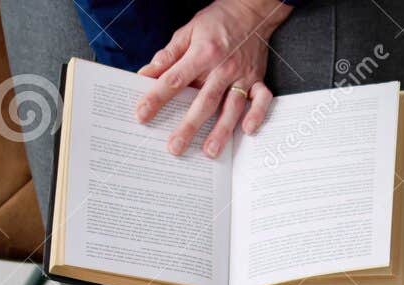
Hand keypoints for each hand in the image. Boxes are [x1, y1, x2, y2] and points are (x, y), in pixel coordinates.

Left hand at [135, 0, 292, 156]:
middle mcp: (223, 67)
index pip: (175, 80)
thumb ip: (168, 55)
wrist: (251, 9)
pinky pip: (262, 99)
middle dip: (189, 126)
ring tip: (210, 152)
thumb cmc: (217, 21)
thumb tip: (145, 74)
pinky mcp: (258, 79)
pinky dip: (257, 114)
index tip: (142, 114)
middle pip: (204, 101)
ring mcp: (242, 75)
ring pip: (231, 107)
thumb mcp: (188, 32)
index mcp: (202, 54)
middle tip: (175, 148)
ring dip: (221, 130)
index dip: (157, 97)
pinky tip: (247, 131)